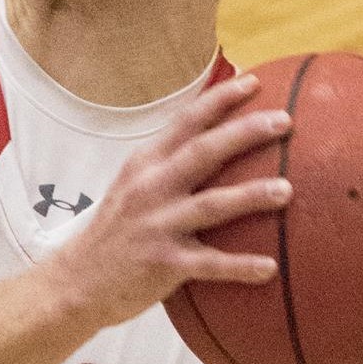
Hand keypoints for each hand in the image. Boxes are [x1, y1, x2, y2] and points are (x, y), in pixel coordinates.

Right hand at [48, 72, 293, 328]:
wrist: (76, 281)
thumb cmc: (116, 231)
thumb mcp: (133, 186)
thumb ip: (168, 165)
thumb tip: (218, 143)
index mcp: (145, 164)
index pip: (184, 123)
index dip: (219, 99)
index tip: (255, 82)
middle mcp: (150, 188)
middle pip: (203, 153)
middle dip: (244, 133)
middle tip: (284, 120)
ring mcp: (156, 225)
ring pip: (210, 205)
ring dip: (250, 196)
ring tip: (286, 190)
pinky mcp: (162, 263)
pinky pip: (209, 264)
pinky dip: (239, 266)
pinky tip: (270, 268)